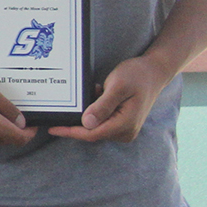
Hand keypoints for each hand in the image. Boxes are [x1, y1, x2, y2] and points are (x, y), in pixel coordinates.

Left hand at [47, 54, 172, 143]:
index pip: (91, 134)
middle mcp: (125, 132)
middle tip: (87, 93)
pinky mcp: (122, 124)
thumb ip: (103, 106)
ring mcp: (124, 129)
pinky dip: (96, 110)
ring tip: (100, 90)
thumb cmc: (137, 76)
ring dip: (90, 111)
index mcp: (125, 125)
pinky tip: (102, 93)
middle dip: (80, 117)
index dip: (70, 132)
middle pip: (92, 132)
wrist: (154, 72)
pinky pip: (102, 121)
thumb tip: (86, 123)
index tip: (52, 128)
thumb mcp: (118, 87)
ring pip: (95, 126)